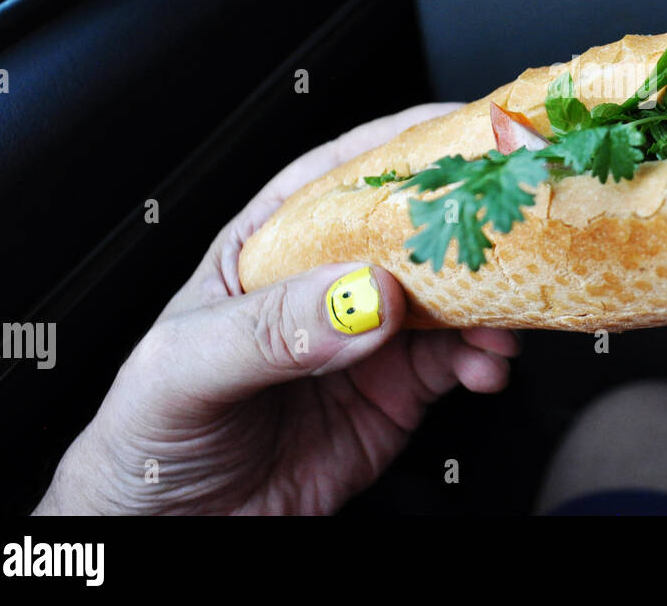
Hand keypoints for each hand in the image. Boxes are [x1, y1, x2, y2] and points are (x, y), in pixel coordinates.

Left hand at [34, 104, 519, 514]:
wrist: (174, 532)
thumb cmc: (150, 432)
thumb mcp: (186, 366)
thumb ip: (271, 328)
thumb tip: (360, 294)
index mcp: (271, 242)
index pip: (344, 174)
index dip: (408, 145)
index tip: (468, 133)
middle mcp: (329, 278)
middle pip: (417, 228)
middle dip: (472, 223)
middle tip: (516, 227)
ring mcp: (369, 334)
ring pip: (453, 294)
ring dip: (491, 299)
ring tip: (502, 319)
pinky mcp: (398, 390)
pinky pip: (459, 360)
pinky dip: (486, 358)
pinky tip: (487, 366)